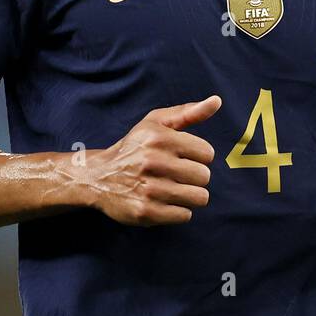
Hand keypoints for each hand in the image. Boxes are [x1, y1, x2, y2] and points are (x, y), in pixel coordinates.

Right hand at [87, 96, 219, 225]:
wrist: (98, 177)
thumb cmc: (134, 147)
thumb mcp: (155, 123)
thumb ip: (188, 112)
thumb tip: (217, 101)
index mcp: (159, 138)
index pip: (207, 153)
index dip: (198, 156)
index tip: (182, 157)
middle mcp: (153, 161)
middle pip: (204, 177)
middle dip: (194, 177)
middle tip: (176, 175)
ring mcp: (149, 188)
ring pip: (199, 198)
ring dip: (189, 195)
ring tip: (172, 189)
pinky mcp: (146, 212)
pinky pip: (184, 215)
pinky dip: (178, 211)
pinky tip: (163, 202)